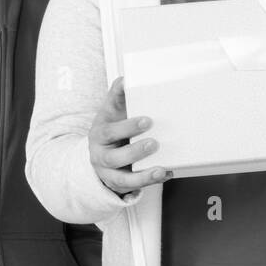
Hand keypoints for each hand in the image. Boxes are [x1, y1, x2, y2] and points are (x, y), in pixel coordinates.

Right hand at [88, 77, 170, 194]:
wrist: (100, 153)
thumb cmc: (112, 128)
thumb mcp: (111, 112)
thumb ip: (118, 96)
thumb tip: (126, 78)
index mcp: (99, 134)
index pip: (109, 131)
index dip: (127, 127)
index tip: (147, 121)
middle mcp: (100, 155)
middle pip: (113, 157)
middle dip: (134, 152)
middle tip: (154, 143)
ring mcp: (108, 172)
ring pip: (122, 178)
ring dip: (143, 175)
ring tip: (161, 169)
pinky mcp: (119, 184)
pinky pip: (134, 187)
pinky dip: (150, 181)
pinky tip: (166, 173)